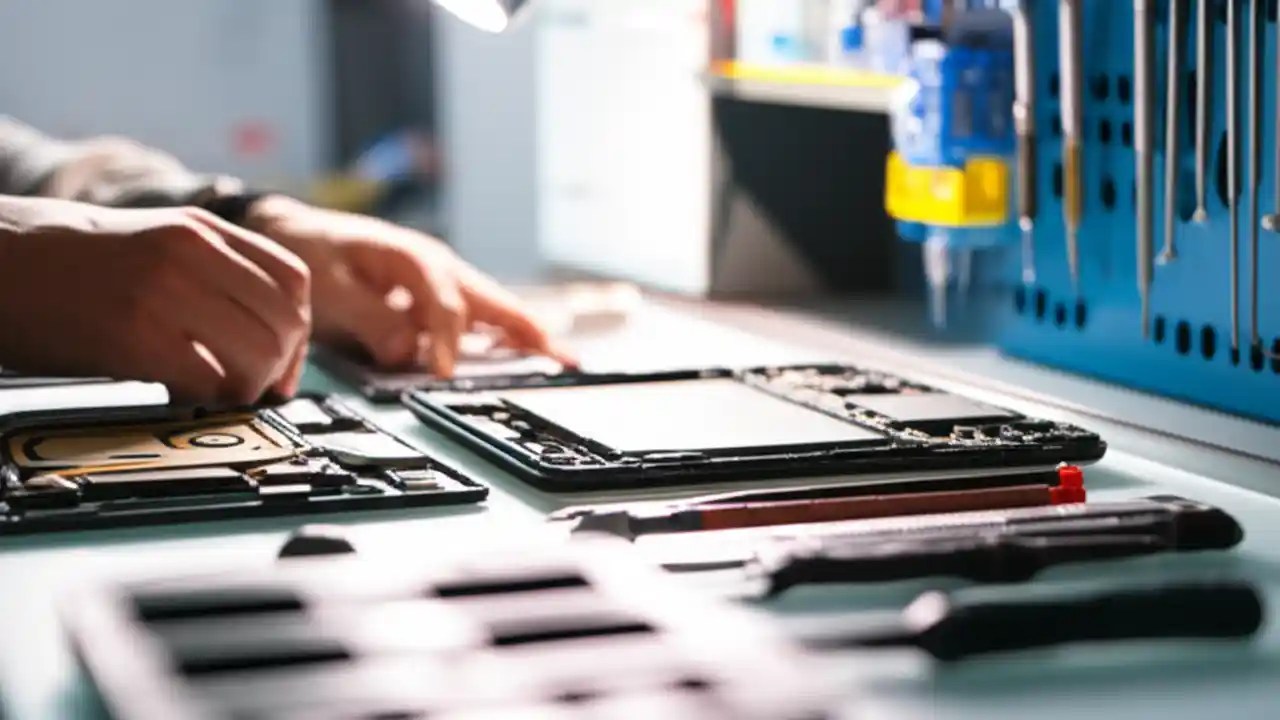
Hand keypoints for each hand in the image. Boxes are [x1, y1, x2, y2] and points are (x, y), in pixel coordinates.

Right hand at [0, 197, 310, 402]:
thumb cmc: (54, 258)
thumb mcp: (146, 239)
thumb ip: (204, 269)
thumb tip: (255, 326)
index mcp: (198, 228)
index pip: (293, 279)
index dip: (299, 331)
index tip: (282, 361)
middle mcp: (191, 252)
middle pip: (285, 322)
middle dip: (279, 367)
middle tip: (252, 390)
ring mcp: (164, 292)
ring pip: (258, 354)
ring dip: (247, 388)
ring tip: (213, 394)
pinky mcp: (133, 336)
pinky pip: (208, 380)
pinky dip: (206, 400)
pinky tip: (176, 395)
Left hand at [246, 195, 571, 376]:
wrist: (294, 232)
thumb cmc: (311, 253)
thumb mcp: (328, 285)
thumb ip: (367, 318)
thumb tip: (408, 351)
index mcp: (413, 257)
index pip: (444, 304)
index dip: (448, 340)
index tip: (445, 372)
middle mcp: (438, 266)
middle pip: (492, 301)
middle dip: (528, 328)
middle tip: (564, 357)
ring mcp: (441, 280)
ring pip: (491, 309)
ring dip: (525, 332)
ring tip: (560, 358)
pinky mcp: (434, 296)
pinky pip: (476, 318)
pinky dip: (503, 335)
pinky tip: (522, 353)